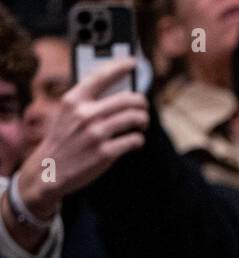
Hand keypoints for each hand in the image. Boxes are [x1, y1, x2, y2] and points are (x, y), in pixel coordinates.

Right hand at [17, 59, 147, 215]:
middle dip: (141, 103)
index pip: (100, 76)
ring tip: (140, 124)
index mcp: (73, 100)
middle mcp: (85, 114)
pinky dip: (138, 140)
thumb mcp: (67, 113)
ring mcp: (96, 134)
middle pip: (128, 99)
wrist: (50, 169)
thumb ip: (87, 101)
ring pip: (136, 118)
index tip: (133, 63)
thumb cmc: (63, 138)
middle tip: (142, 108)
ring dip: (143, 121)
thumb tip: (119, 89)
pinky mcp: (106, 153)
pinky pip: (135, 140)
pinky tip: (133, 141)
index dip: (120, 67)